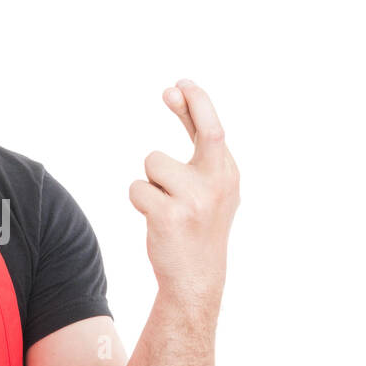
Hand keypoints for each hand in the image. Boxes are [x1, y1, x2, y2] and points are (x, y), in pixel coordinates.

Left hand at [129, 79, 239, 311]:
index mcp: (228, 175)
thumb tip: (177, 97)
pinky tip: (156, 221)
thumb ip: (195, 152)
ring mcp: (195, 200)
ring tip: (165, 207)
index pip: (213, 130)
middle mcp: (218, 184)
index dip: (197, 103)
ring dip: (150, 182)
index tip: (180, 85)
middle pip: (207, 131)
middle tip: (172, 89)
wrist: (196, 280)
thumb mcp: (207, 190)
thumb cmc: (196, 229)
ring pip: (153, 164)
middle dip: (193, 104)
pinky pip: (138, 188)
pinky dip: (140, 201)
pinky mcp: (170, 215)